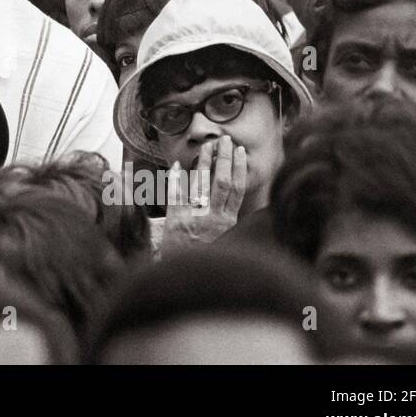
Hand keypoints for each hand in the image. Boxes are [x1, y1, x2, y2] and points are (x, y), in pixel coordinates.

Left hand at [161, 136, 246, 252]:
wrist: (187, 277)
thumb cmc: (205, 253)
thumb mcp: (223, 236)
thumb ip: (226, 215)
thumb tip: (232, 191)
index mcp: (227, 221)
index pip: (237, 189)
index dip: (239, 167)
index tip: (239, 151)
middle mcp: (214, 218)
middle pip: (223, 181)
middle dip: (224, 158)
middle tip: (224, 139)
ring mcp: (195, 218)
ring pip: (201, 184)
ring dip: (204, 162)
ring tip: (206, 146)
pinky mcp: (176, 221)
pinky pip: (176, 195)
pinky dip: (177, 178)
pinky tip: (177, 165)